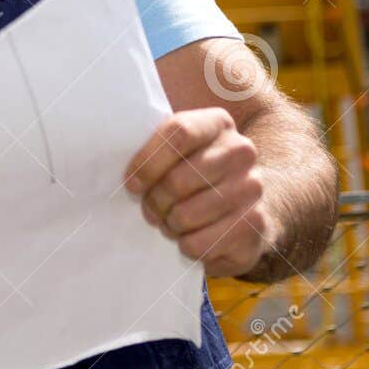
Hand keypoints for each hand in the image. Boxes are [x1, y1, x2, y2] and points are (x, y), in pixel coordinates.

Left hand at [124, 107, 275, 278]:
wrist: (243, 207)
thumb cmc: (194, 175)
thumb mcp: (177, 151)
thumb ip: (152, 145)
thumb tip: (113, 153)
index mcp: (217, 123)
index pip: (179, 132)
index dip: (148, 161)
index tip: (131, 184)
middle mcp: (241, 151)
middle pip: (178, 180)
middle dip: (154, 201)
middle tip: (149, 209)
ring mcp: (252, 187)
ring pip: (186, 215)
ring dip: (169, 225)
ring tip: (170, 222)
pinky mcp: (255, 224)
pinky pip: (200, 243)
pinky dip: (186, 245)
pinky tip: (189, 237)